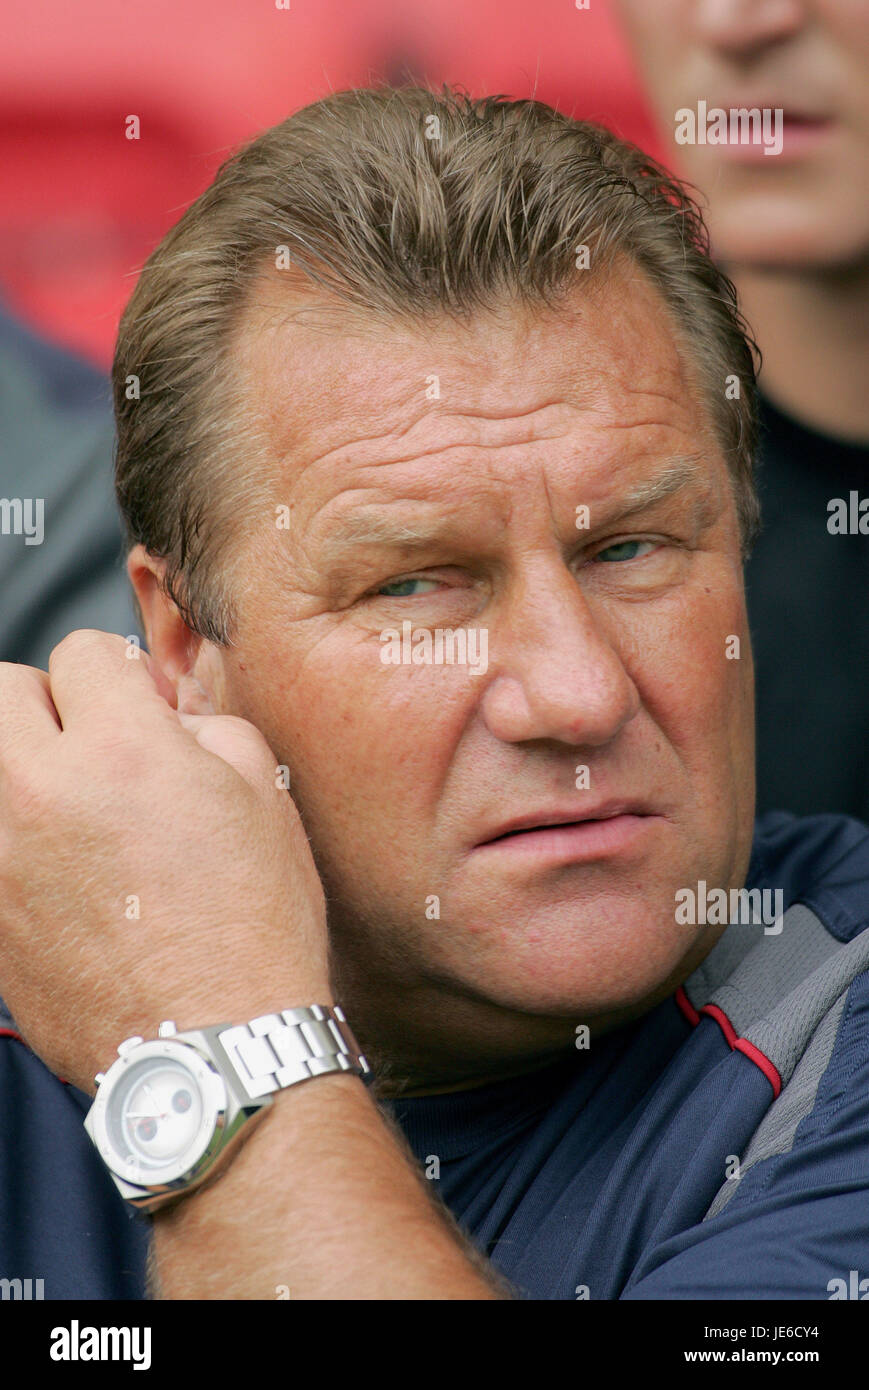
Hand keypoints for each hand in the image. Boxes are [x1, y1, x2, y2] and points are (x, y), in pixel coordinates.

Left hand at [0, 631, 330, 1092]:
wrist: (214, 1050)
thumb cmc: (252, 930)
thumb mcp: (265, 801)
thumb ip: (208, 728)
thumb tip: (167, 714)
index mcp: (124, 754)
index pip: (83, 653)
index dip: (122, 674)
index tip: (140, 708)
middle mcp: (42, 793)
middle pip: (1, 691)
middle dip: (48, 702)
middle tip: (90, 742)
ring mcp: (0, 857)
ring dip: (20, 767)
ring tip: (66, 805)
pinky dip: (14, 836)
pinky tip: (60, 869)